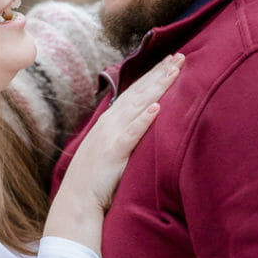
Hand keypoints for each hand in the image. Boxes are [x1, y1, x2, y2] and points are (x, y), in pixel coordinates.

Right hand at [44, 54, 183, 253]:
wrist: (77, 200)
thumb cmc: (96, 178)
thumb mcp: (110, 149)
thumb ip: (125, 133)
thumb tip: (143, 121)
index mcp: (111, 121)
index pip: (136, 92)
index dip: (154, 75)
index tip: (171, 61)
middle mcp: (110, 122)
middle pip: (139, 92)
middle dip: (160, 73)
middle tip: (180, 56)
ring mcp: (111, 136)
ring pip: (137, 106)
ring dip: (156, 88)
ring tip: (173, 72)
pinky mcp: (114, 153)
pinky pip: (131, 134)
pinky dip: (143, 120)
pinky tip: (156, 108)